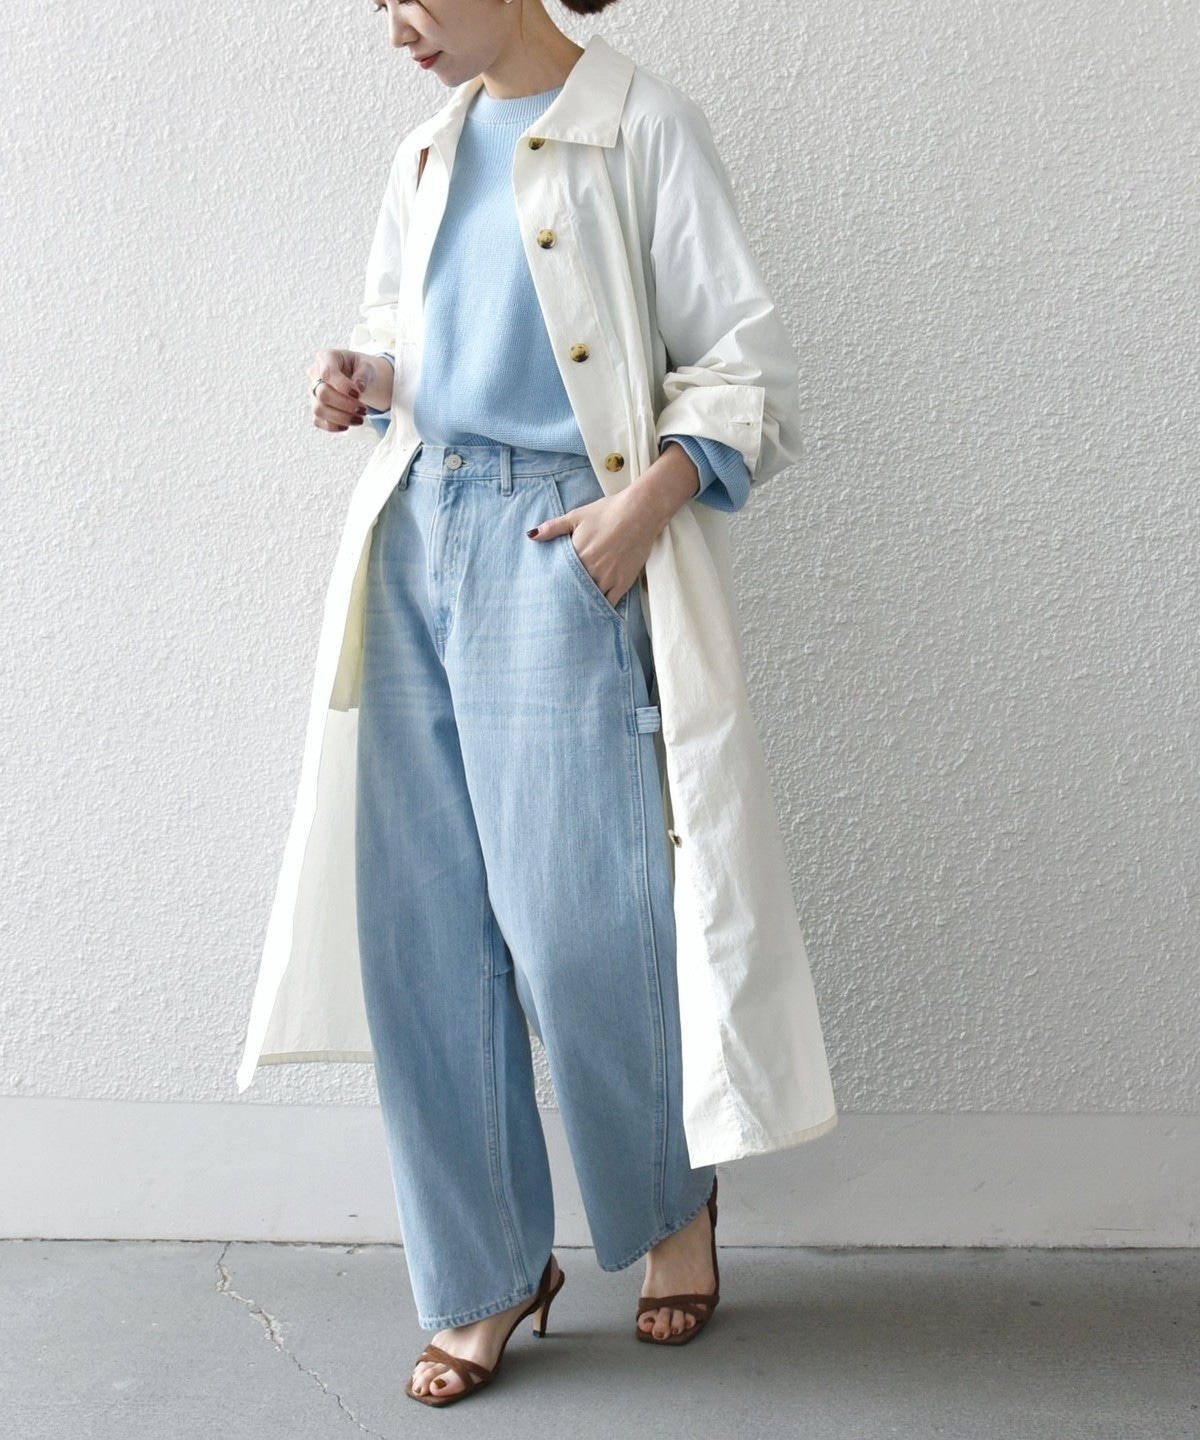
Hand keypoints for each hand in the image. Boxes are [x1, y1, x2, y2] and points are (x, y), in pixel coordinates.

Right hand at [307, 348, 394, 431]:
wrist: (359, 377)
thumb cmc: (361, 368)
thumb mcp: (367, 365)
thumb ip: (363, 374)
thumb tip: (359, 387)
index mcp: (326, 358)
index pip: (327, 373)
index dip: (342, 386)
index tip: (358, 394)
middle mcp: (315, 374)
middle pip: (322, 394)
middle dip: (344, 405)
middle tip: (363, 410)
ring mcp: (313, 392)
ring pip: (319, 410)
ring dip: (340, 418)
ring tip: (360, 419)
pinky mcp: (317, 408)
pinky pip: (319, 421)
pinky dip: (333, 426)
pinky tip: (348, 425)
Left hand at [526, 445, 700, 606]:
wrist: (640, 512)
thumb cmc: (608, 512)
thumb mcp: (577, 516)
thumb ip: (553, 527)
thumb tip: (531, 535)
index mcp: (577, 554)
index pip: (558, 577)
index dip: (552, 585)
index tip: (544, 593)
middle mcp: (591, 569)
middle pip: (573, 591)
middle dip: (565, 599)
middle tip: (554, 609)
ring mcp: (608, 578)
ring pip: (590, 600)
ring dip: (582, 606)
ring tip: (571, 615)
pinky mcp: (623, 582)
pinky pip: (610, 603)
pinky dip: (601, 609)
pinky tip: (594, 614)